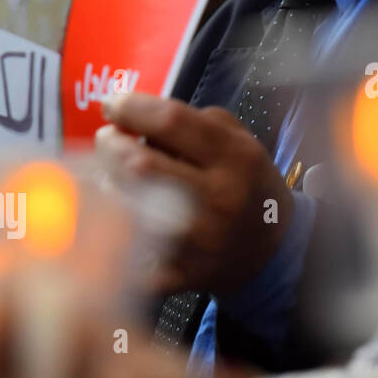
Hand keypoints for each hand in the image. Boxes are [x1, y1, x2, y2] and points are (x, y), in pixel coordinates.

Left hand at [97, 95, 290, 295]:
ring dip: (106, 183)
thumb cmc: (245, 185)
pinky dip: (110, 227)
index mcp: (236, 157)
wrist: (270, 252)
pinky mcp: (178, 273)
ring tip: (111, 174)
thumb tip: (132, 114)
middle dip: (109, 146)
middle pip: (139, 164)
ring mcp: (198, 241)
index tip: (111, 105)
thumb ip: (191, 120)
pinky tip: (114, 214)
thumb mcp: (239, 141)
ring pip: (125, 205)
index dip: (131, 107)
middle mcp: (219, 198)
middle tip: (106, 140)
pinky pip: (127, 246)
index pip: (170, 121)